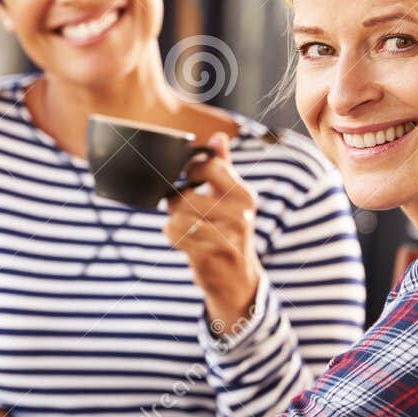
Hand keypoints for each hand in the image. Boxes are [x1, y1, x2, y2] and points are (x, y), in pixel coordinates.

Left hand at [163, 132, 261, 334]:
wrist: (237, 280)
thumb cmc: (229, 231)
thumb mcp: (232, 199)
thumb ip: (223, 167)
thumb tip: (219, 136)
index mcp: (245, 196)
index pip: (210, 166)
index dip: (192, 171)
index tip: (191, 181)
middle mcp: (240, 215)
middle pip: (187, 194)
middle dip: (177, 201)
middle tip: (183, 208)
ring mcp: (225, 236)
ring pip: (178, 214)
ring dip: (173, 219)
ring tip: (185, 225)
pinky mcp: (209, 255)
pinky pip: (174, 234)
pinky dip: (172, 235)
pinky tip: (183, 239)